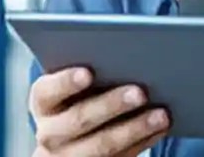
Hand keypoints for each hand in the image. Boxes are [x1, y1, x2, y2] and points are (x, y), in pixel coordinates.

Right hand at [29, 66, 169, 155]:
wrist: (68, 142)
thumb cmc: (77, 97)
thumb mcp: (71, 87)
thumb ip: (86, 73)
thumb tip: (123, 57)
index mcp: (42, 102)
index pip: (47, 91)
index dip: (66, 82)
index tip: (87, 73)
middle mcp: (50, 132)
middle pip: (80, 119)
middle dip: (111, 105)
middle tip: (139, 92)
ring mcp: (69, 156)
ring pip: (102, 146)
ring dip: (134, 129)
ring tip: (160, 114)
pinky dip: (142, 142)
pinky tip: (160, 129)